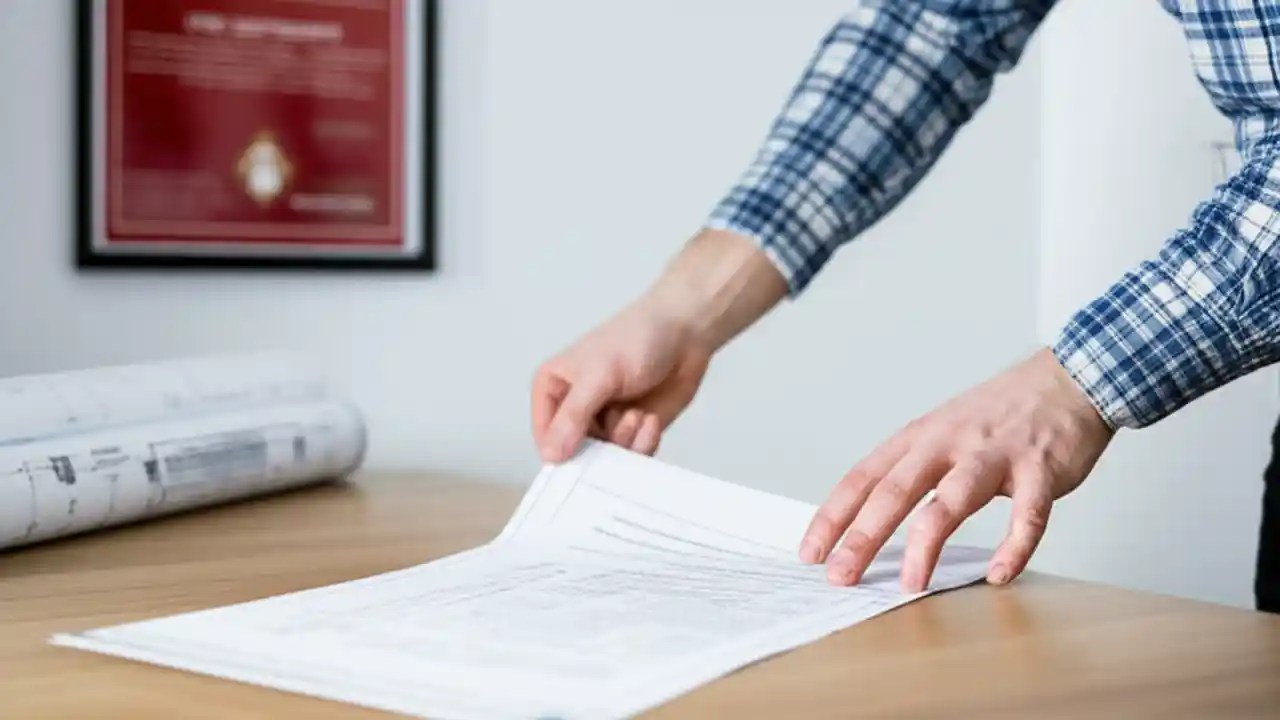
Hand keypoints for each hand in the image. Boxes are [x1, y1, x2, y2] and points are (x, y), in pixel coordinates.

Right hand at [532, 298, 712, 461]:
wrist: (686, 333)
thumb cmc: (636, 340)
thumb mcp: (598, 375)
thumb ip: (574, 416)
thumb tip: (551, 455)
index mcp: (553, 388)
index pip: (545, 437)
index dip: (560, 456)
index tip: (581, 464)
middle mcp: (575, 409)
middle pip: (576, 454)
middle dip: (600, 450)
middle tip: (618, 431)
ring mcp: (605, 422)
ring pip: (607, 459)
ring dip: (625, 442)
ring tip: (637, 416)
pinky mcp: (633, 432)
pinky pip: (632, 456)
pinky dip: (643, 442)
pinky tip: (650, 419)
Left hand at [800, 349, 1113, 591]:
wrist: (1068, 379)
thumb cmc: (999, 414)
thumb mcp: (942, 430)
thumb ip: (912, 470)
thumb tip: (869, 519)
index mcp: (919, 437)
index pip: (863, 478)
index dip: (834, 516)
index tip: (811, 551)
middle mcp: (949, 443)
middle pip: (896, 490)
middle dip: (864, 535)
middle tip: (841, 575)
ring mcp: (994, 455)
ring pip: (952, 501)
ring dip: (927, 544)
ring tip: (911, 584)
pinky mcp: (1040, 469)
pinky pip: (1027, 515)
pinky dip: (1013, 547)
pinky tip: (999, 574)